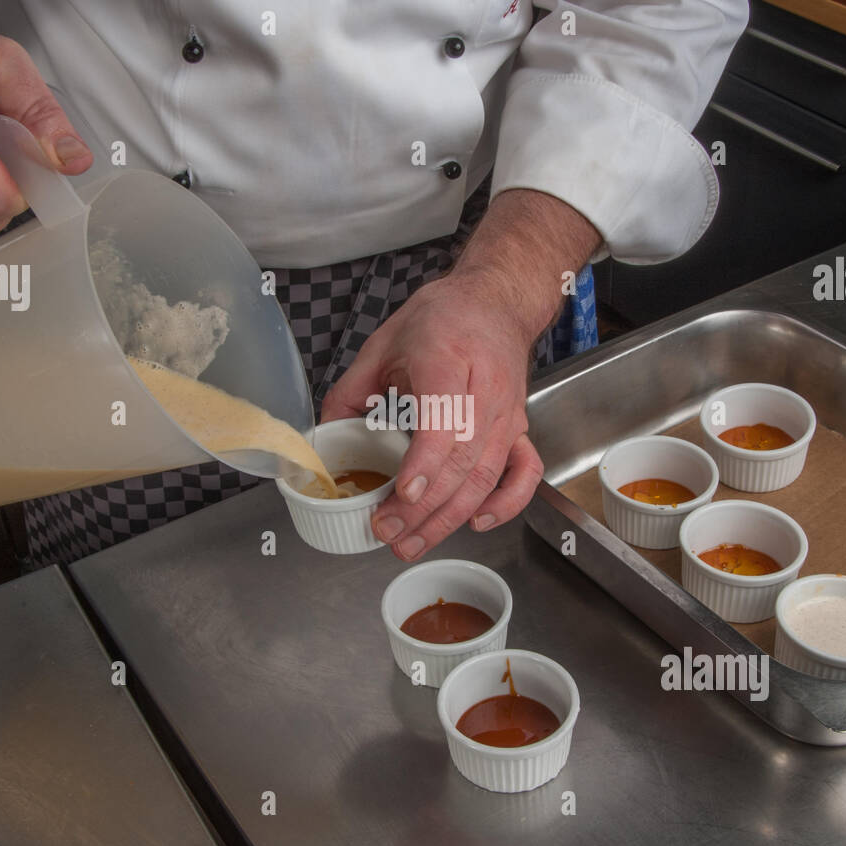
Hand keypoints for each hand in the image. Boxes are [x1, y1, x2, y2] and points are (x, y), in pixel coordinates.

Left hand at [320, 268, 544, 560]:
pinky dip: (506, 504)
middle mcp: (484, 391)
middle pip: (462, 461)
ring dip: (449, 518)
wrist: (495, 303)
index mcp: (446, 360)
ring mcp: (507, 414)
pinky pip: (524, 473)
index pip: (443, 419)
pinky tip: (475, 522)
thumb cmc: (441, 320)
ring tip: (412, 543)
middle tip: (387, 532)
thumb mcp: (383, 344)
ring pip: (485, 476)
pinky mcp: (519, 428)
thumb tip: (321, 440)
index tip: (402, 493)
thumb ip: (349, 392)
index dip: (425, 462)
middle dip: (424, 507)